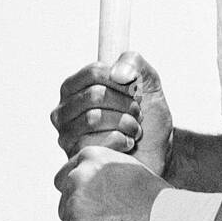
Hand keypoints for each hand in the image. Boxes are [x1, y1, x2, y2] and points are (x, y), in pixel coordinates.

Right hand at [51, 51, 173, 175]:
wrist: (157, 153)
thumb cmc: (148, 118)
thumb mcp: (148, 82)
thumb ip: (134, 62)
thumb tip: (117, 73)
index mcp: (75, 87)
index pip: (93, 72)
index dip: (122, 81)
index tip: (136, 91)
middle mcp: (64, 110)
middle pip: (94, 95)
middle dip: (126, 104)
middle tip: (137, 113)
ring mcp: (66, 135)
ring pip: (94, 118)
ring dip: (126, 123)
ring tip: (134, 129)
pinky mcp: (75, 158)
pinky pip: (99, 142)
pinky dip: (122, 141)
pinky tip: (127, 146)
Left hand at [55, 145, 165, 220]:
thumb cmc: (158, 202)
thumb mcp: (130, 171)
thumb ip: (106, 175)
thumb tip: (95, 191)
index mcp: (90, 158)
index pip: (65, 180)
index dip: (79, 198)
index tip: (93, 210)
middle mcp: (77, 179)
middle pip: (66, 207)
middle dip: (82, 219)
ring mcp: (75, 209)